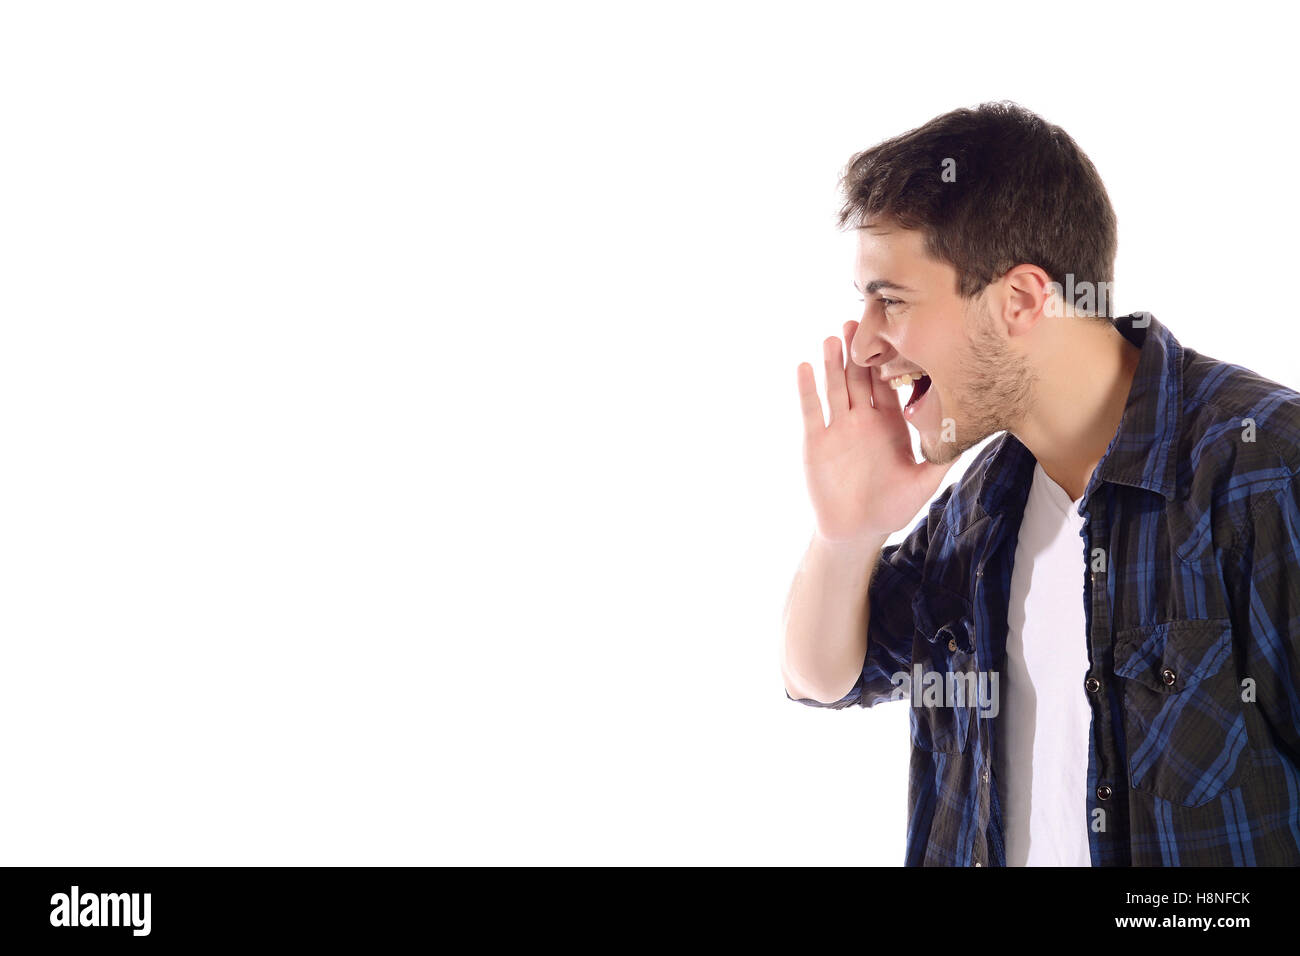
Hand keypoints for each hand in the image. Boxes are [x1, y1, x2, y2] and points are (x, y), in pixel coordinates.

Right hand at [797, 320, 955, 541]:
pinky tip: (805, 367)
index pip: (888, 384)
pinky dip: (807, 388)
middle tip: (857, 321)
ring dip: (832, 363)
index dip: (888, 360)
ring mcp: (838, 427)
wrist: (856, 530)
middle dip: (858, 351)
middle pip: (859, 377)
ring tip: (832, 338)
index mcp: (889, 423)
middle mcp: (863, 419)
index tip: (892, 334)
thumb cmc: (892, 507)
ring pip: (835, 387)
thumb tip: (969, 438)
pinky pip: (812, 410)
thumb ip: (941, 460)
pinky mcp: (816, 440)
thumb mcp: (923, 484)